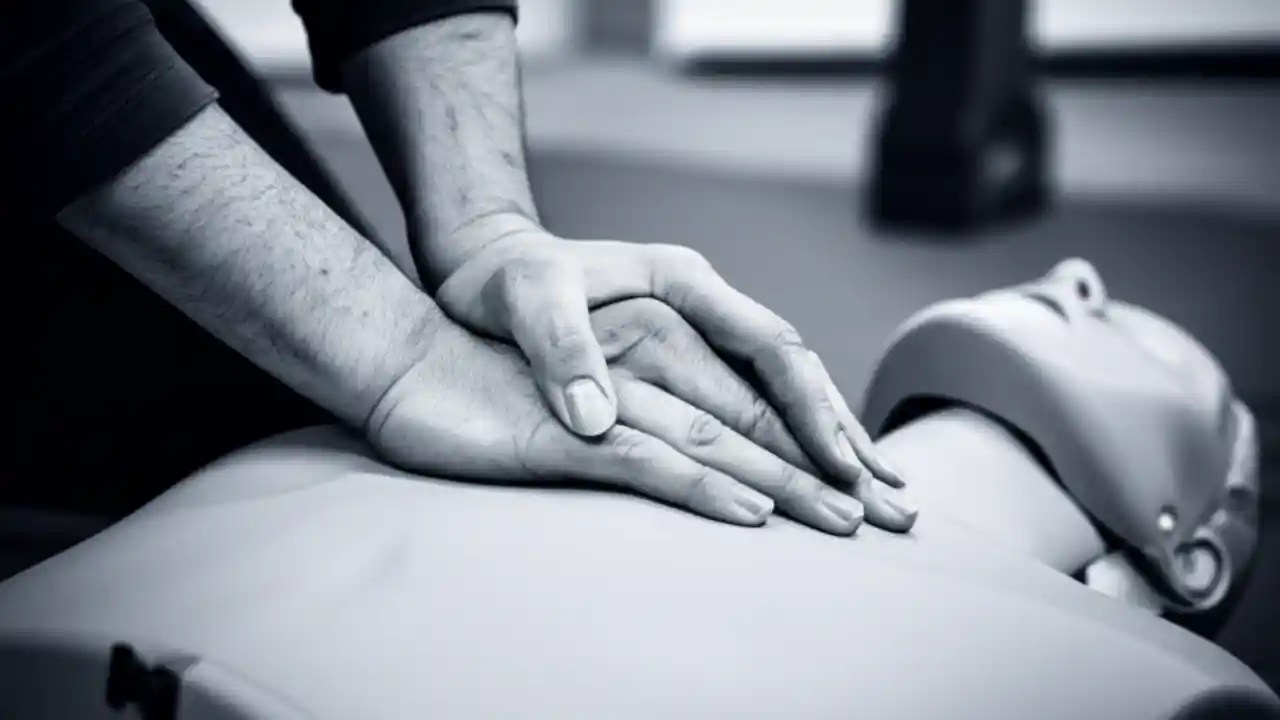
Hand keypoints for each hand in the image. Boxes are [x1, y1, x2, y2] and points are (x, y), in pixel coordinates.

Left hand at [368, 297, 916, 533]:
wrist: (485, 260)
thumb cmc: (504, 278)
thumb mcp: (526, 300)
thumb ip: (561, 351)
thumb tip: (599, 423)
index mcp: (686, 284)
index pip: (770, 349)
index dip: (808, 410)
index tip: (839, 467)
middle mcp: (706, 309)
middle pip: (795, 376)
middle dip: (844, 440)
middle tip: (896, 503)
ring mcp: (699, 334)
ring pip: (784, 393)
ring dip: (832, 445)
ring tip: (884, 495)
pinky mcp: (684, 361)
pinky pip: (753, 403)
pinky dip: (789, 442)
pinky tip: (814, 475)